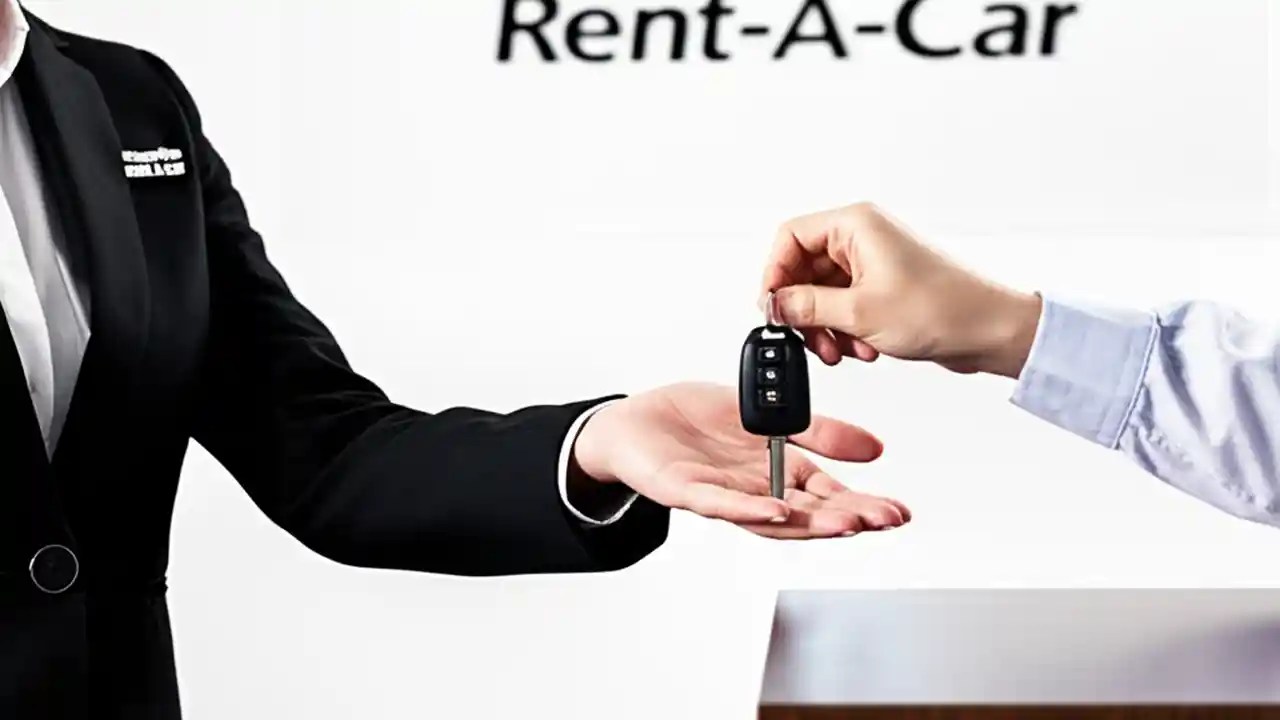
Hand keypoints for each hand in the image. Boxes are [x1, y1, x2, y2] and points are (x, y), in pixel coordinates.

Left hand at [571, 382, 909, 538]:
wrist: (634, 421)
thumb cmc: (694, 422)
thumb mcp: (767, 414)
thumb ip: (818, 431)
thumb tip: (873, 448)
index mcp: (776, 472)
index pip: (828, 495)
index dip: (863, 504)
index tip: (897, 511)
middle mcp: (753, 491)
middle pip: (809, 513)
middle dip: (849, 518)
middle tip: (884, 522)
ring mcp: (721, 496)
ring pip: (771, 517)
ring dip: (810, 523)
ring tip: (845, 524)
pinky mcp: (686, 492)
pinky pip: (721, 504)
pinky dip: (751, 509)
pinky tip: (777, 510)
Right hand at [761, 203, 1042, 377]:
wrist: (991, 331)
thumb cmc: (944, 309)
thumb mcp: (859, 312)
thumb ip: (806, 306)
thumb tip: (773, 305)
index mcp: (855, 225)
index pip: (789, 237)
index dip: (774, 274)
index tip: (773, 308)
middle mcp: (862, 237)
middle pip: (803, 268)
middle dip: (803, 309)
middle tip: (808, 337)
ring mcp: (873, 262)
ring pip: (822, 292)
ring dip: (825, 325)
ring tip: (840, 350)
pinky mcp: (883, 287)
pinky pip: (844, 305)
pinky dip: (844, 329)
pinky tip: (861, 348)